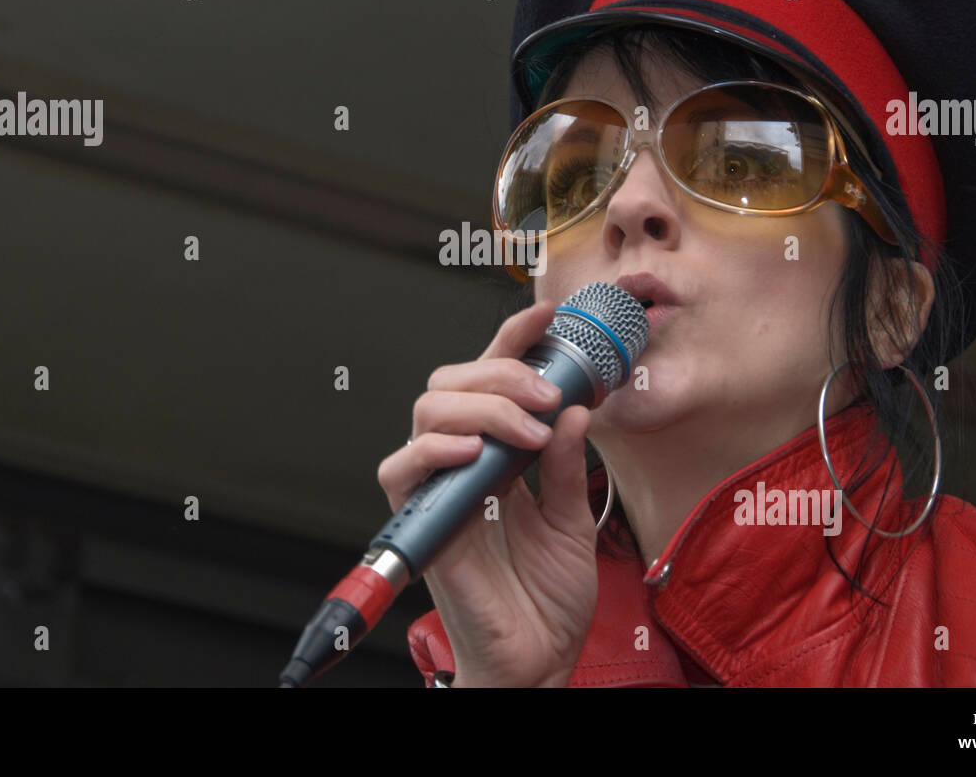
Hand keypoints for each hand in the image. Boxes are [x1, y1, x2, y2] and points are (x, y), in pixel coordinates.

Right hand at [377, 300, 598, 686]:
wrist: (537, 658)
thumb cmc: (547, 597)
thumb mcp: (574, 519)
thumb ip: (570, 466)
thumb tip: (575, 410)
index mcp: (496, 455)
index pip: (491, 380)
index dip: (511, 341)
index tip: (546, 316)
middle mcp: (461, 463)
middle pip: (452, 381)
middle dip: (501, 370)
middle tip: (548, 392)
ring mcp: (437, 488)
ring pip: (427, 409)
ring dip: (481, 404)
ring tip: (528, 428)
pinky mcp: (420, 520)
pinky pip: (400, 468)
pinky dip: (434, 447)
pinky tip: (476, 451)